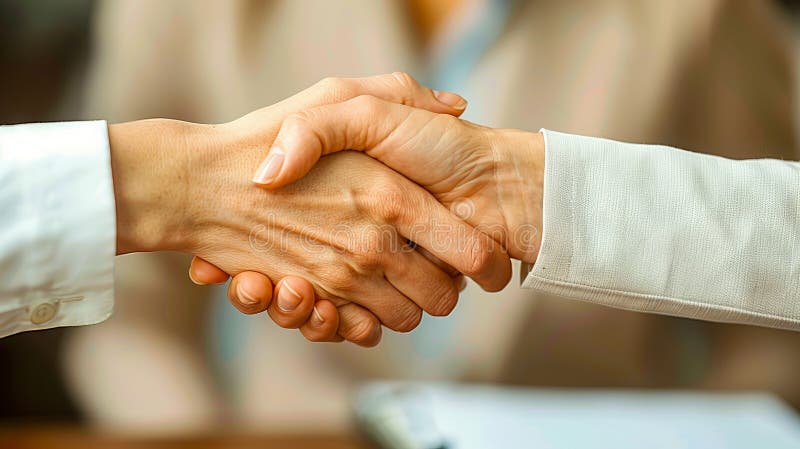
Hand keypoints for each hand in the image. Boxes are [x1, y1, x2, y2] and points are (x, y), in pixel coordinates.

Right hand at [109, 74, 510, 345]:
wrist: (192, 183)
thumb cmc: (266, 131)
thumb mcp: (342, 96)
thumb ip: (405, 94)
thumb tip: (455, 104)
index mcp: (394, 198)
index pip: (469, 253)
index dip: (482, 262)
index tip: (476, 256)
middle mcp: (375, 246)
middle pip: (440, 297)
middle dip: (441, 288)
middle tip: (425, 265)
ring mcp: (343, 278)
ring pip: (402, 319)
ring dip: (400, 307)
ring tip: (383, 280)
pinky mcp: (314, 299)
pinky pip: (356, 330)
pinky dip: (357, 323)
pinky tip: (345, 298)